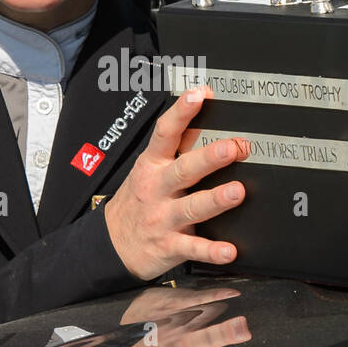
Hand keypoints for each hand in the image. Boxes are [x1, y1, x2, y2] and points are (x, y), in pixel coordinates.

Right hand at [103, 88, 249, 279]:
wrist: (110, 244)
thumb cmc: (139, 199)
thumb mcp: (149, 168)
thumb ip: (178, 143)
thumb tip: (206, 104)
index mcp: (152, 165)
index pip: (165, 134)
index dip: (181, 113)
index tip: (200, 95)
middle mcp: (157, 189)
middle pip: (183, 170)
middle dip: (208, 158)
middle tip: (233, 148)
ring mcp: (162, 218)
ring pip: (190, 207)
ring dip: (214, 200)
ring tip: (237, 192)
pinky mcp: (169, 246)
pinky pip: (192, 248)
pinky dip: (211, 251)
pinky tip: (229, 250)